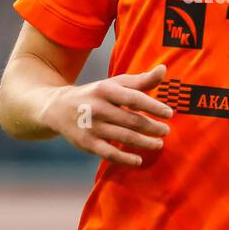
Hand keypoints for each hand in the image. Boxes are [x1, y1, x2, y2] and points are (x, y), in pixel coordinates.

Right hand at [40, 64, 172, 166]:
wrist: (59, 108)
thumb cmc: (95, 94)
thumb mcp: (114, 84)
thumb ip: (140, 80)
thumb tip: (164, 69)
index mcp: (106, 90)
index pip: (134, 98)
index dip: (153, 106)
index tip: (169, 113)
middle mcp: (98, 108)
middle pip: (131, 120)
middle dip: (152, 127)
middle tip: (166, 131)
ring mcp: (91, 127)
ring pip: (124, 137)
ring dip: (144, 142)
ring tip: (158, 144)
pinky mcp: (87, 143)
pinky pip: (109, 154)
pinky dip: (125, 159)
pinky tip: (138, 160)